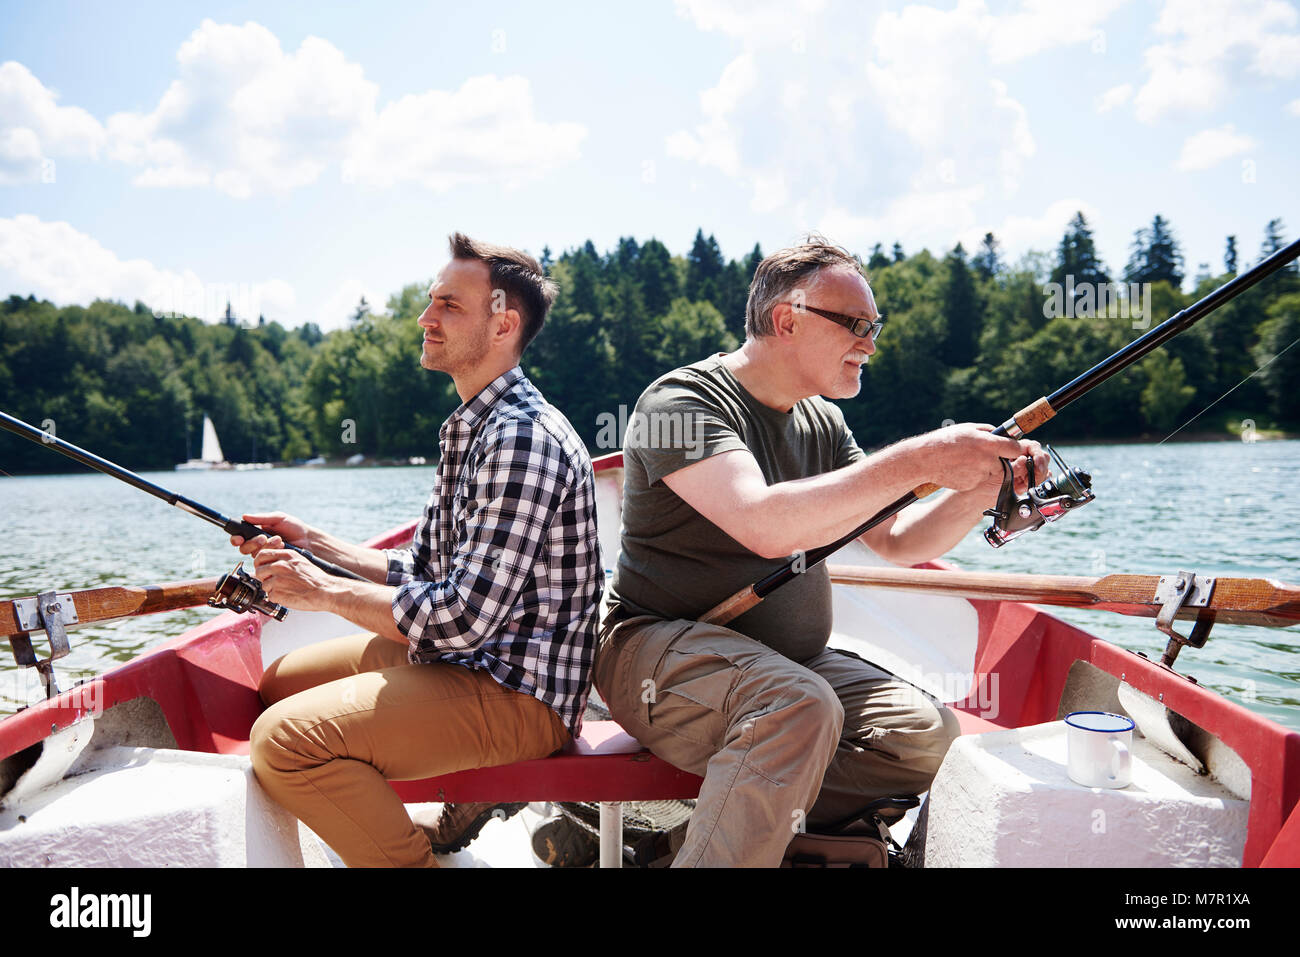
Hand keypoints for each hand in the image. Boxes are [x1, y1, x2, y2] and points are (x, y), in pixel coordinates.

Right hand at [230, 512, 311, 556]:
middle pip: (243, 548)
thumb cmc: (294, 528)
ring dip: (265, 546)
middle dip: (252, 543)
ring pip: (254, 554)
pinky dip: (272, 552)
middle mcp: (258, 544)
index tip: (239, 538)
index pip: (240, 537)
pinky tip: (282, 547)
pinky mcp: (271, 562)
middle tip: (263, 538)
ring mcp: (265, 554)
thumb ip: (262, 518)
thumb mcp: (279, 518)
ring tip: (278, 540)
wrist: (308, 540)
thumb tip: (245, 516)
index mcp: (256, 532)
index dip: (236, 539)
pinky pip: (265, 560)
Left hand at [252, 545, 332, 611]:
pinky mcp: (277, 593)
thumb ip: (284, 559)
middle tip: (274, 581)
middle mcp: (279, 565)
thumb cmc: (315, 579)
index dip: (260, 563)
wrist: (326, 591)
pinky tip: (289, 596)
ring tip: (286, 589)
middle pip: (259, 570)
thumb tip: (270, 563)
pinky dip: (277, 598)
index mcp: (286, 555)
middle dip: (264, 577)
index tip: (264, 568)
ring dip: (272, 589)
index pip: (261, 555)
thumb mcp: (300, 561)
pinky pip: (270, 596)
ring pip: (264, 584)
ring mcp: (277, 579)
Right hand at [924, 424, 1041, 492]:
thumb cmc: (946, 440)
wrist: (926, 459)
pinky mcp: (972, 485)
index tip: (1009, 448)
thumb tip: (1000, 434)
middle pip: (1004, 464)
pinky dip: (972, 475)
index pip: (1015, 449)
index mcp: (988, 444)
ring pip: (990, 473)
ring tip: (966, 460)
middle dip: (997, 460)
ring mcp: (980, 475)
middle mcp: (987, 461)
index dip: (1013, 448)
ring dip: (984, 468)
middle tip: (980, 455)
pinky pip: (978, 480)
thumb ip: (988, 431)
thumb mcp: (968, 428)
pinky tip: (960, 468)